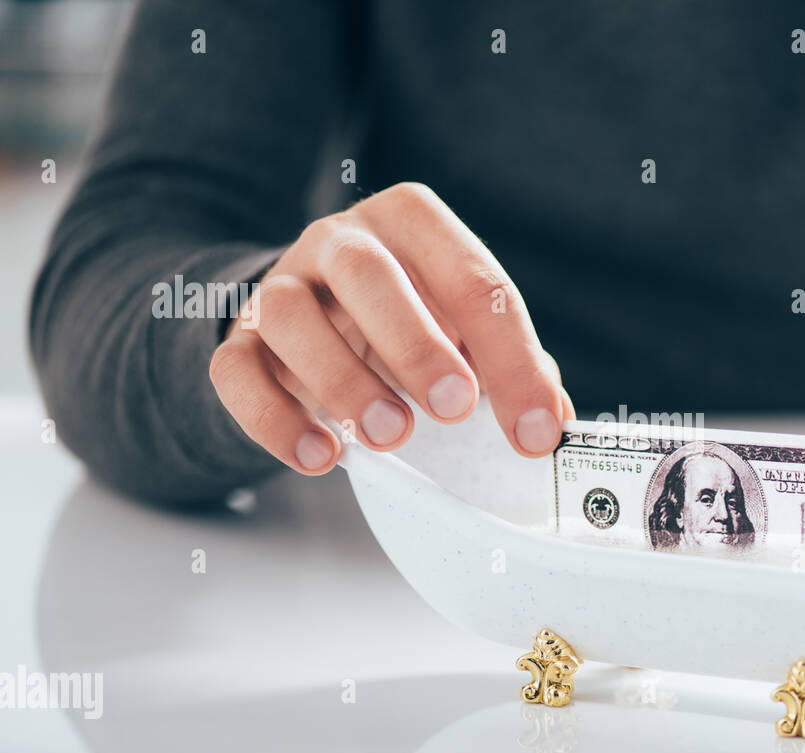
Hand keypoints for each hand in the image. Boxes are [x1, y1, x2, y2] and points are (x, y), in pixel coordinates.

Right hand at [209, 182, 573, 473]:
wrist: (318, 312)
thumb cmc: (412, 319)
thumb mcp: (466, 329)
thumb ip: (511, 366)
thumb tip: (550, 420)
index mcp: (414, 224)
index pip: (470, 280)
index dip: (511, 358)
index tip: (535, 430)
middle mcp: (340, 240)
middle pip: (366, 273)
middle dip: (416, 343)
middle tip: (455, 409)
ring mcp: (281, 285)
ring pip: (289, 315)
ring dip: (342, 380)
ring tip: (391, 437)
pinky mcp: (238, 339)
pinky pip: (236, 371)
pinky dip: (275, 419)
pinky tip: (321, 457)